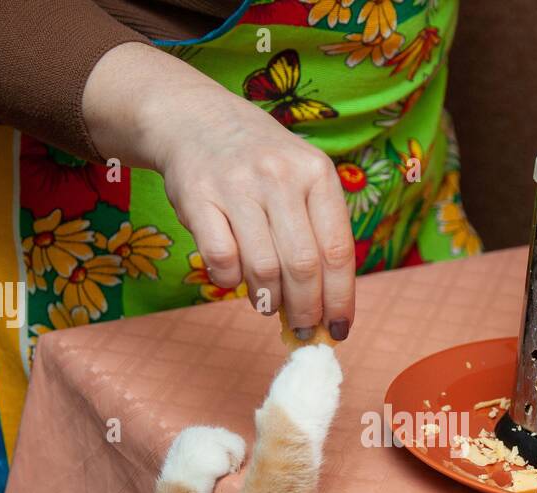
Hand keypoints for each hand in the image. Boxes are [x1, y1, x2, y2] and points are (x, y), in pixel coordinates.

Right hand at [83, 43, 354, 340]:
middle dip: (306, 310)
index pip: (338, 251)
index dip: (340, 299)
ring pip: (263, 268)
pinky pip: (221, 260)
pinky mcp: (198, 196)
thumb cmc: (259, 164)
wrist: (196, 120)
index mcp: (317, 174)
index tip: (338, 329)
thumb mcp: (300, 180)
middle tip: (303, 329)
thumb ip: (316, 234)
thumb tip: (326, 308)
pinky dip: (230, 282)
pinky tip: (235, 279)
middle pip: (303, 266)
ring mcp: (238, 185)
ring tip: (268, 303)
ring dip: (268, 300)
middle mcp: (280, 176)